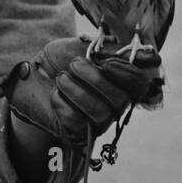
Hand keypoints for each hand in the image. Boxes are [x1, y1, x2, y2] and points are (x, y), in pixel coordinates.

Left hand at [1, 35, 161, 148]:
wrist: (30, 75)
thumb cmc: (60, 60)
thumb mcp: (85, 47)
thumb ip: (114, 51)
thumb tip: (151, 56)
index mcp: (121, 82)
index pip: (140, 85)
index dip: (126, 75)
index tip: (105, 63)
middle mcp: (115, 105)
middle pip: (120, 101)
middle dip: (94, 80)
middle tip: (73, 65)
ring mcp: (97, 122)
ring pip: (100, 114)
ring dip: (76, 91)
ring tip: (61, 78)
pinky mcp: (78, 135)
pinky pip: (78, 124)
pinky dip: (63, 105)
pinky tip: (55, 95)